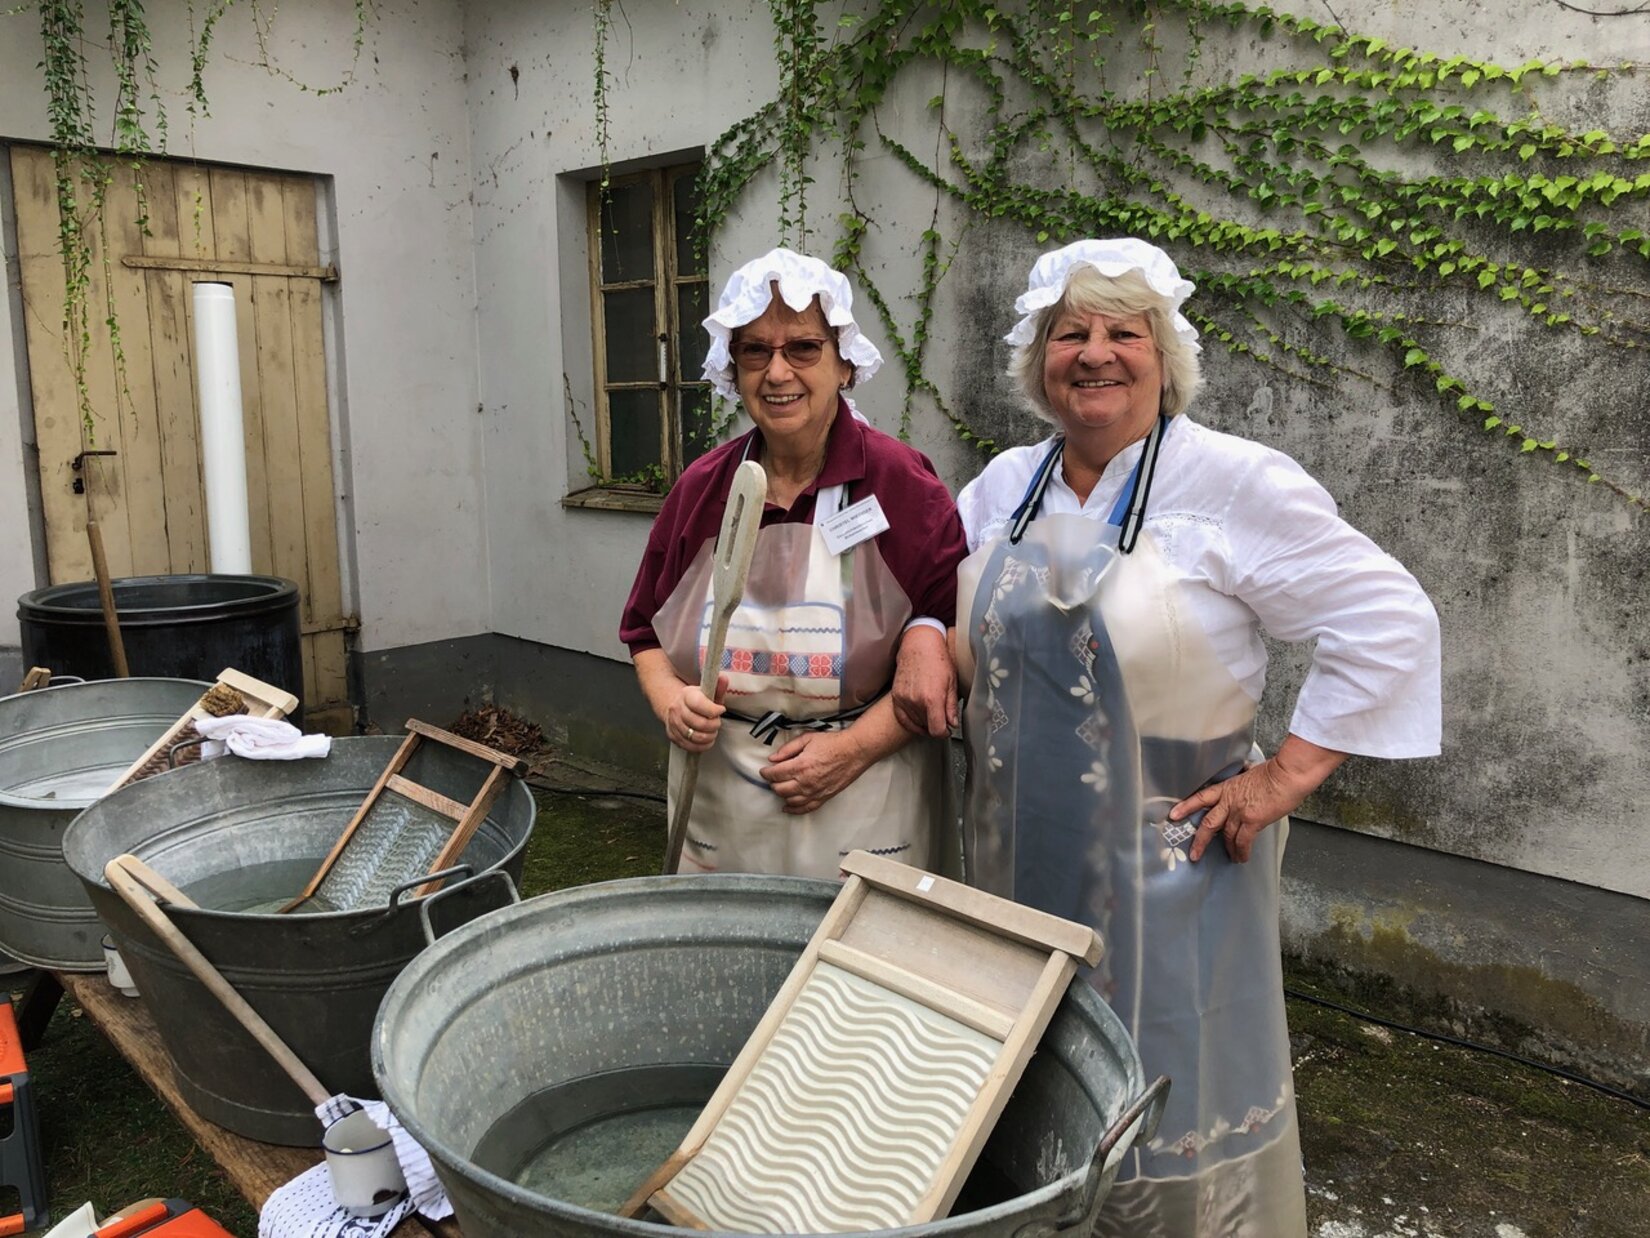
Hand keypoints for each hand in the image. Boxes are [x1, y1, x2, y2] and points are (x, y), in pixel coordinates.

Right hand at [665, 675, 727, 752]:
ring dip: (709, 736)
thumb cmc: (696, 701)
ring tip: (713, 731)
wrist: (676, 706)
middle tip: (717, 722)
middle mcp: (677, 709)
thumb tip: (723, 678)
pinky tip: (707, 740)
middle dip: (713, 725)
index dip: (713, 710)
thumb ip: (718, 687)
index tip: (721, 710)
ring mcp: (674, 723)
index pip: (699, 704)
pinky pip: (689, 746)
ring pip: (694, 736)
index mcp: (686, 695)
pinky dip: (702, 746)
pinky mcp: (673, 735)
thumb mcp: (708, 691)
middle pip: (698, 723)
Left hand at [759, 731, 868, 814]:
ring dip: (782, 794)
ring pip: (790, 800)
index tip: (764, 770)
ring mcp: (815, 792)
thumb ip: (788, 749)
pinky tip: (787, 807)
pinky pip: (805, 808)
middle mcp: (806, 782)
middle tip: (773, 777)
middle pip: (779, 789)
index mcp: (800, 765)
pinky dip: (794, 809)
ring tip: (781, 787)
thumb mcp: (807, 738)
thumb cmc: (832, 743)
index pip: (775, 774)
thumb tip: (773, 758)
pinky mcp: (823, 797)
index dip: (766, 773)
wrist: (855, 752)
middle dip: (772, 783)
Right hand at [891, 625, 957, 737]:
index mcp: (932, 699)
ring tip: (931, 712)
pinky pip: (902, 718)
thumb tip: (953, 723)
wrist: (919, 645)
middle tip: (942, 718)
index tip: (947, 729)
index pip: (937, 730)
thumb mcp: (951, 683)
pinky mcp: (896, 697)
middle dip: (936, 725)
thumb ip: (952, 706)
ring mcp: (904, 699)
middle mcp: (916, 701)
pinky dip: (911, 722)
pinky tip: (918, 721)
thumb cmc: (937, 660)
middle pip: (926, 727)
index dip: (944, 733)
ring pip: (915, 723)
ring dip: (924, 722)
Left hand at [1174, 735, 1345, 862]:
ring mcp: (1239, 811)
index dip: (1186, 806)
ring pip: (1226, 836)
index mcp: (1227, 788)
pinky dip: (1242, 852)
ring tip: (1230, 858)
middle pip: (1208, 823)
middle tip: (1194, 854)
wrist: (1287, 775)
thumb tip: (1245, 775)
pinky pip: (1243, 841)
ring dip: (1228, 849)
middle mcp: (1229, 800)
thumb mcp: (1250, 773)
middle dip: (1200, 840)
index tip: (1174, 815)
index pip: (1201, 797)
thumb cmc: (1275, 772)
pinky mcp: (1252, 821)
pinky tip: (1242, 858)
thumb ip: (1243, 780)